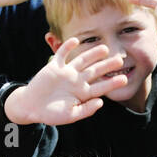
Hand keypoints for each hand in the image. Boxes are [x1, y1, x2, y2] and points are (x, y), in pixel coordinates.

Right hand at [5, 38, 127, 125]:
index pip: (100, 87)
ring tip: (105, 48)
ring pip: (82, 60)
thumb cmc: (51, 114)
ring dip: (92, 54)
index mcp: (82, 94)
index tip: (125, 79)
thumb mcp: (70, 115)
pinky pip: (62, 55)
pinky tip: (76, 40)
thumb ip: (86, 110)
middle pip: (95, 71)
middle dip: (107, 66)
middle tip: (120, 60)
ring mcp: (66, 73)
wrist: (31, 107)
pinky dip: (67, 47)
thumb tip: (101, 102)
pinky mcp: (54, 67)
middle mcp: (77, 81)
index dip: (112, 83)